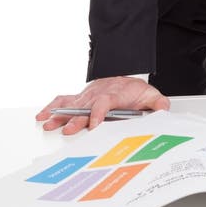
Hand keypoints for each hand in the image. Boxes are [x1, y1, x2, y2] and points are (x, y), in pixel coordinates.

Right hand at [35, 76, 169, 133]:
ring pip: (73, 103)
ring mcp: (88, 95)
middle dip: (77, 119)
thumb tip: (163, 110)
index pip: (105, 102)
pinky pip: (64, 100)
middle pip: (86, 106)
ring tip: (49, 124)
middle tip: (70, 130)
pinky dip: (52, 106)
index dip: (99, 113)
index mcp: (115, 93)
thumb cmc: (135, 90)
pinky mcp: (81, 98)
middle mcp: (98, 93)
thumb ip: (158, 104)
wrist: (126, 76)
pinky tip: (42, 115)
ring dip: (61, 114)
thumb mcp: (151, 94)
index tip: (94, 125)